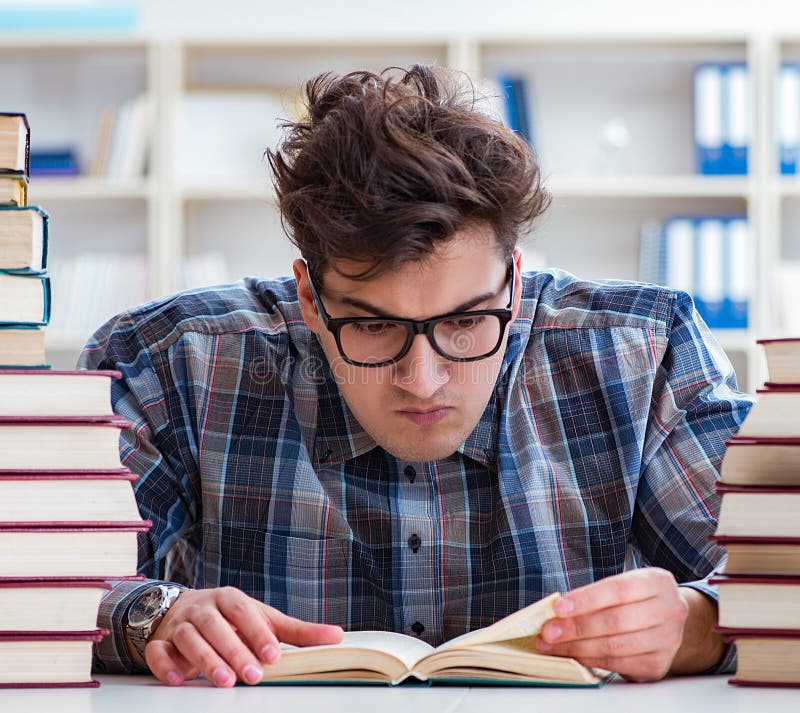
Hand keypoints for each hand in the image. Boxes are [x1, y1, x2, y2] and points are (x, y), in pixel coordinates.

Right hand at [142, 586, 343, 686]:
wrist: (182, 610)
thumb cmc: (232, 619)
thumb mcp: (264, 620)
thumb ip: (297, 631)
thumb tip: (337, 636)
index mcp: (231, 599)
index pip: (245, 612)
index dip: (258, 632)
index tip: (274, 655)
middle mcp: (204, 607)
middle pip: (216, 625)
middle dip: (235, 650)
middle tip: (252, 675)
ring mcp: (180, 624)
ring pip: (189, 637)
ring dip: (206, 659)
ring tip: (224, 681)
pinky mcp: (160, 643)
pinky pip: (158, 652)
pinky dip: (165, 665)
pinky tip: (178, 680)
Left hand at [535, 568, 690, 681]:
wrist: (665, 620)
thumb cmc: (635, 599)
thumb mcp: (621, 586)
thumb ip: (594, 595)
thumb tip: (554, 612)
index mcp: (657, 582)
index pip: (618, 590)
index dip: (586, 599)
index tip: (558, 607)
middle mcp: (669, 610)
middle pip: (616, 621)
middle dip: (576, 627)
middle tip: (548, 631)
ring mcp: (667, 640)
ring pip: (615, 646)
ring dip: (578, 647)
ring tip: (552, 646)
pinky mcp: (658, 665)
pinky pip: (618, 665)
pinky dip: (591, 660)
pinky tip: (573, 655)